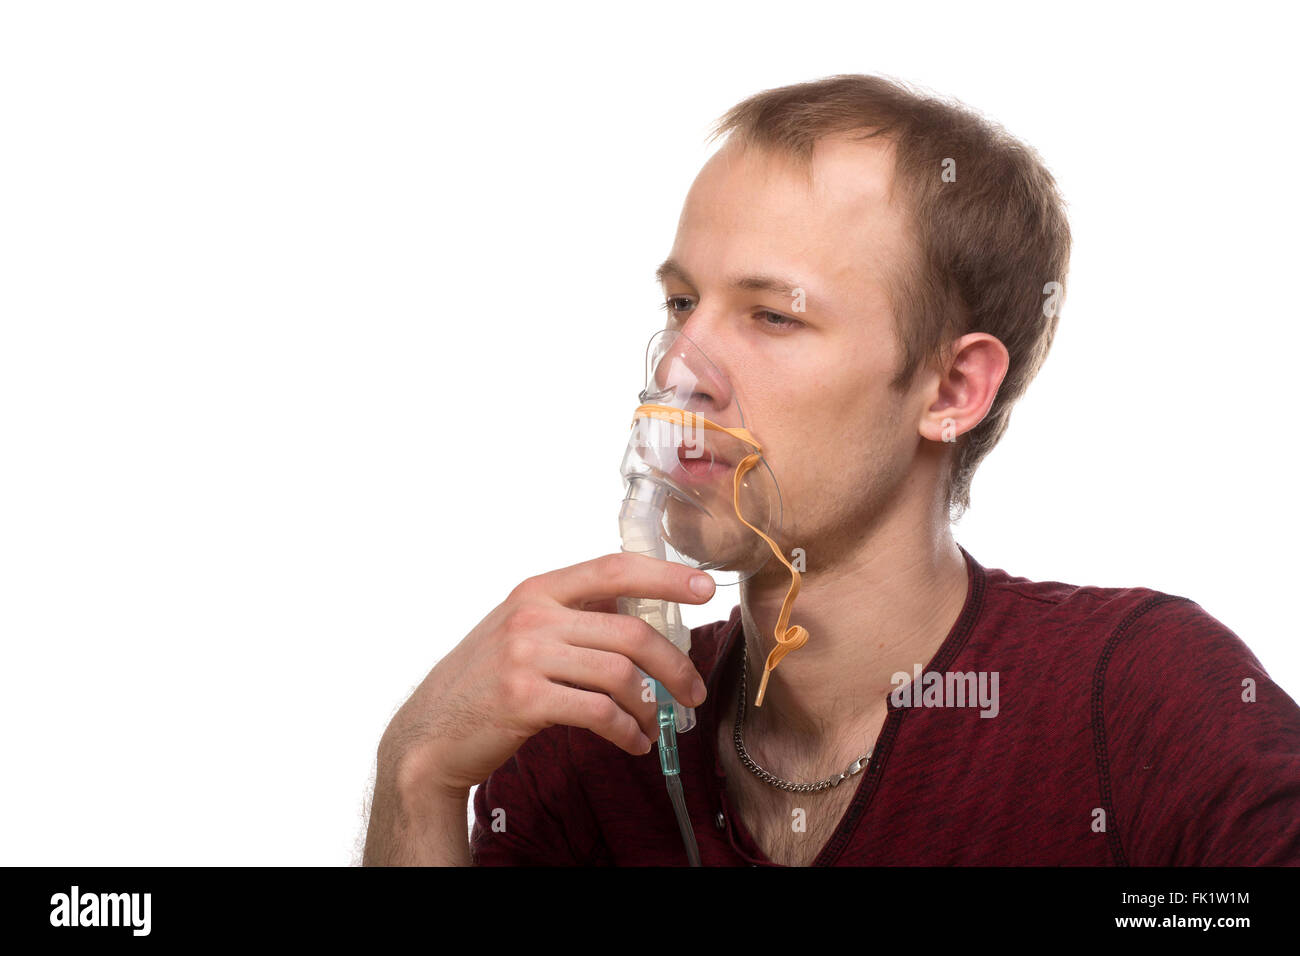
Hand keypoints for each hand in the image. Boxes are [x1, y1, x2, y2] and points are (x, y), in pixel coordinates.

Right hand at [379, 552, 715, 802]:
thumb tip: (637, 612)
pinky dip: (626, 731)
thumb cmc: (483, 680)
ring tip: (655, 726)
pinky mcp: (525, 700)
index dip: (665, 577)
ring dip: (651, 707)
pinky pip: (599, 712)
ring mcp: (526, 656)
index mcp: (539, 590)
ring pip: (621, 675)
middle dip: (675, 665)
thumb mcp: (521, 629)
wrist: (430, 731)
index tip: (704, 589)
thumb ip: (572, 615)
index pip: (614, 569)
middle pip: (631, 632)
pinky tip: (632, 742)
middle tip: (693, 691)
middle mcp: (533, 615)